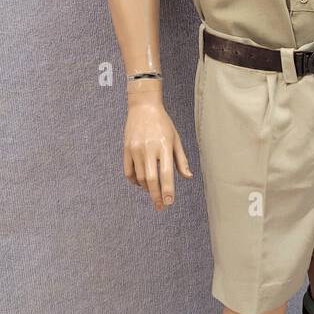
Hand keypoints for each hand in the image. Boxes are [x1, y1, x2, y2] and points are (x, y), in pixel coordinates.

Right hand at [124, 97, 192, 211]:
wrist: (143, 107)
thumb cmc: (163, 123)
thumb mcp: (176, 139)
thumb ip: (181, 160)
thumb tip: (188, 177)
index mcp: (164, 146)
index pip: (166, 173)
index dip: (168, 190)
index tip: (170, 203)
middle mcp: (149, 149)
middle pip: (151, 179)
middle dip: (156, 196)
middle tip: (160, 207)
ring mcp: (135, 149)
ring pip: (140, 177)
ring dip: (147, 189)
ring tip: (153, 193)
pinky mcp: (126, 149)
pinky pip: (129, 172)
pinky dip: (135, 181)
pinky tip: (141, 184)